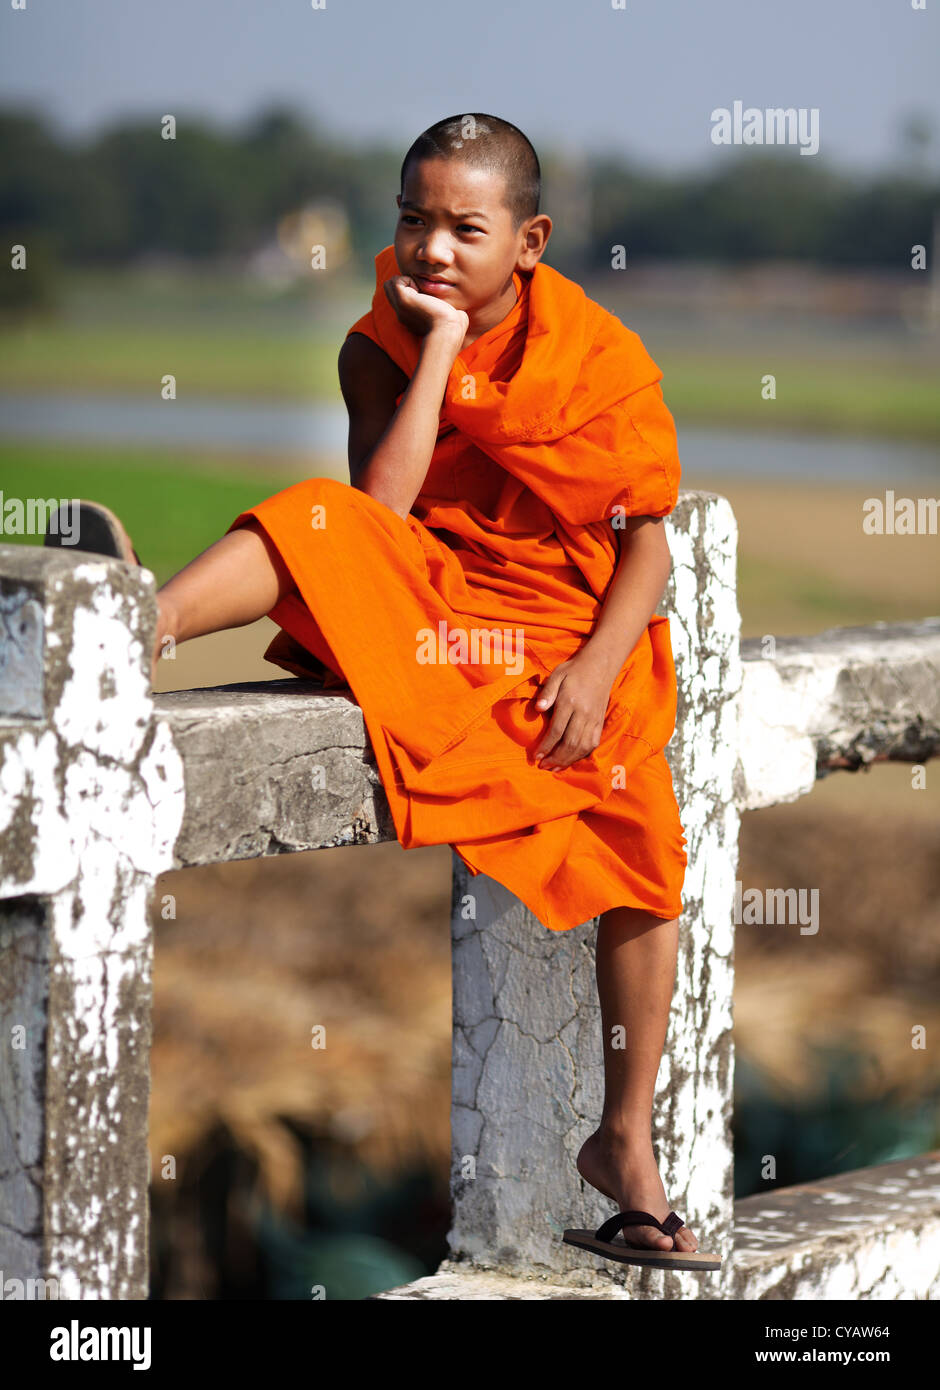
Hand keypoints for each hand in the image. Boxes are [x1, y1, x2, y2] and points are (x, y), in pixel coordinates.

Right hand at [383, 275, 468, 341]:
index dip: (411, 289)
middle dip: (404, 282)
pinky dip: (407, 279)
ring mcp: (400, 308)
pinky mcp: (403, 300)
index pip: (401, 297)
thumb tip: (458, 311)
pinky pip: (395, 281)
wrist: (448, 331)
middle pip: (390, 289)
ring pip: (390, 284)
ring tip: (419, 288)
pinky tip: (419, 288)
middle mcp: (402, 313)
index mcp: (411, 318)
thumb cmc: (454, 328)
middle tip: (421, 289)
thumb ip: (448, 311)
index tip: (427, 296)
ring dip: (404, 280)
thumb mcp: (449, 317)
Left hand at [532, 649, 617, 770]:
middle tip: (542, 766)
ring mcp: (594, 719)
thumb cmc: (574, 670)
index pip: (557, 730)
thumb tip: (538, 709)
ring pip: (582, 747)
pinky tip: (570, 761)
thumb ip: (547, 692)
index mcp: (570, 702)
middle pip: (570, 743)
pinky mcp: (600, 722)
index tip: (536, 756)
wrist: (600, 665)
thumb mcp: (557, 675)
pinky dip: (581, 755)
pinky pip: (592, 744)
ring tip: (554, 768)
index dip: (546, 746)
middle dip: (555, 758)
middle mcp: (583, 713)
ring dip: (567, 760)